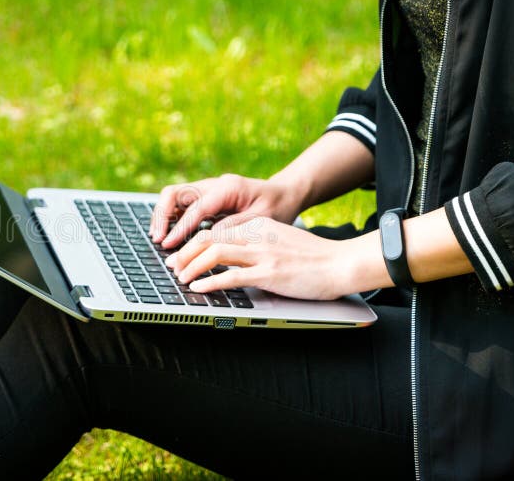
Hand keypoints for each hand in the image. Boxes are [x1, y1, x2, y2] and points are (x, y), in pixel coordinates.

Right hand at [149, 173, 304, 248]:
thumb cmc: (276, 207)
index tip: (169, 244)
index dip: (180, 227)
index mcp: (227, 187)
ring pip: (174, 197)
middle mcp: (213, 184)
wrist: (285, 194)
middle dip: (162, 216)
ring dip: (163, 216)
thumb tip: (206, 239)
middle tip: (159, 240)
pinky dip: (171, 217)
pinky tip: (169, 234)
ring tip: (159, 238)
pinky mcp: (205, 197)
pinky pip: (181, 204)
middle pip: (175, 193)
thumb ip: (232, 227)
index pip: (195, 207)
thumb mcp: (260, 220)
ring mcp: (207, 189)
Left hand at [165, 217, 350, 299]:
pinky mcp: (270, 273)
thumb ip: (257, 245)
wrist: (342, 263)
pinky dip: (210, 281)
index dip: (192, 243)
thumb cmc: (314, 257)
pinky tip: (199, 288)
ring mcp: (263, 253)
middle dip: (185, 253)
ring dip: (192, 266)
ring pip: (215, 253)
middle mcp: (257, 235)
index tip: (180, 255)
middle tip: (172, 266)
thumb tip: (233, 257)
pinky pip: (232, 275)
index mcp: (258, 226)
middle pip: (209, 238)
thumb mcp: (280, 241)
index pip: (216, 230)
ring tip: (180, 278)